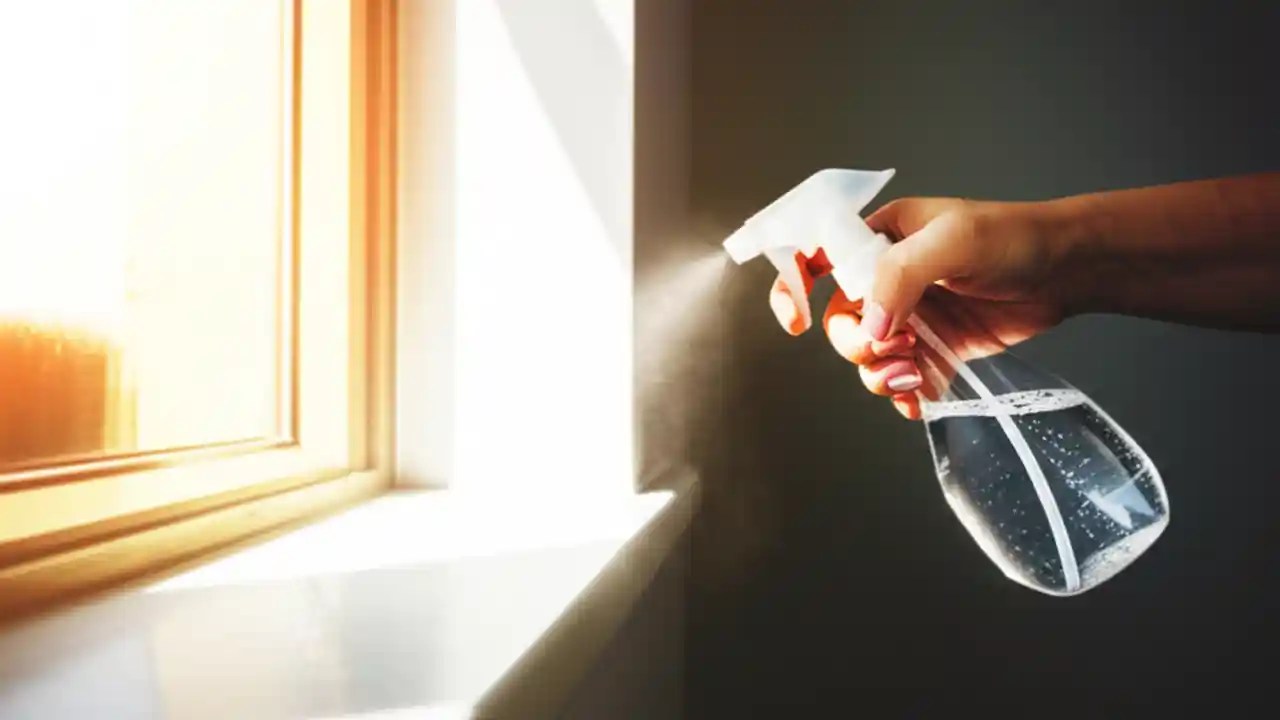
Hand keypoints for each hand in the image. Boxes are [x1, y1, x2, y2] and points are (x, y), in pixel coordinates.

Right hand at [770, 197, 1069, 418]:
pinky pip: (901, 377)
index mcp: (880, 237)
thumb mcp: (953, 241)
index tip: (797, 322)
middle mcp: (887, 278)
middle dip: (854, 344)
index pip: (814, 257)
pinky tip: (920, 398)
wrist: (1069, 270)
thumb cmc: (1014, 237)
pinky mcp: (935, 347)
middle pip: (839, 320)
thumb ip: (901, 277)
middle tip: (893, 351)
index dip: (793, 288)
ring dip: (878, 375)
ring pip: (866, 355)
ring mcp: (910, 315)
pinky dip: (903, 393)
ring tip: (913, 376)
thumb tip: (870, 326)